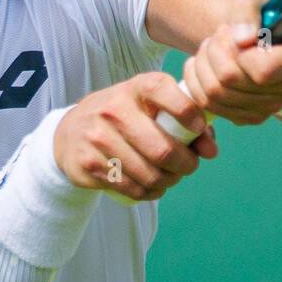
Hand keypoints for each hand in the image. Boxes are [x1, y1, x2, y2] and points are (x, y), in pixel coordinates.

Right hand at [53, 72, 219, 201]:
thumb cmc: (125, 117)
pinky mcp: (89, 164)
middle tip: (189, 166)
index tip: (199, 128)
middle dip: (185, 164)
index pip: (164, 91)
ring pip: (150, 176)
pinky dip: (150, 193)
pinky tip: (150, 185)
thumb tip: (211, 150)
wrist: (71, 132)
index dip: (188, 112)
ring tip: (169, 176)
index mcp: (135, 88)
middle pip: (162, 150)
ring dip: (168, 181)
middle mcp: (114, 109)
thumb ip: (186, 123)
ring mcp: (98, 137)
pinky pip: (133, 189)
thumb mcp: (151, 108)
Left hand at [181, 0, 281, 126]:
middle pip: (230, 79)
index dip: (239, 53)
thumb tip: (241, 40)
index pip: (262, 70)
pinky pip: (206, 104)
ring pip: (214, 93)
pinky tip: (204, 63)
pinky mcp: (247, 118)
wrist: (254, 36)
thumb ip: (247, 9)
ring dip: (203, 63)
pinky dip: (196, 79)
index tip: (238, 36)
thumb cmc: (257, 14)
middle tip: (219, 35)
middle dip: (214, 50)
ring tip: (212, 46)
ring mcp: (269, 108)